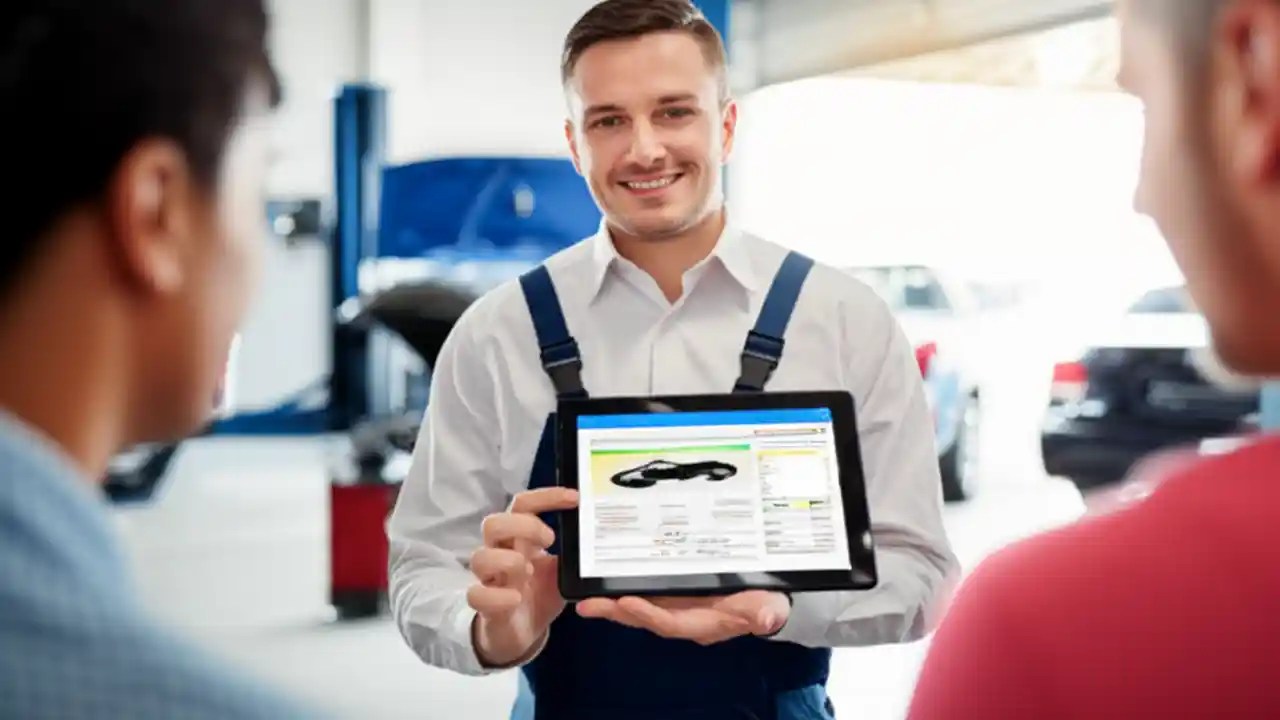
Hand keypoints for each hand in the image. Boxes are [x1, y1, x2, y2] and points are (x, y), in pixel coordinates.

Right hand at [467, 487, 578, 666]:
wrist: (522, 632)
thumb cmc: (539, 593)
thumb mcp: (560, 571)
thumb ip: (572, 554)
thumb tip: (599, 537)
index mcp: (519, 539)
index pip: (523, 505)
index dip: (546, 496)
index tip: (574, 498)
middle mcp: (500, 553)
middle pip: (494, 523)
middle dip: (524, 526)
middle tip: (550, 539)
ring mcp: (490, 579)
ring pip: (480, 557)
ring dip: (507, 560)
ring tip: (528, 571)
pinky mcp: (485, 605)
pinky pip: (476, 595)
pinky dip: (497, 596)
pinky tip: (516, 598)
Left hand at [576, 590, 789, 645]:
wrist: (765, 603)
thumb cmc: (765, 605)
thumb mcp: (769, 608)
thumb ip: (765, 613)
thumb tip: (765, 618)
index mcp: (703, 623)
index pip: (670, 622)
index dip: (649, 615)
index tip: (627, 603)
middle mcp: (684, 617)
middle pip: (645, 617)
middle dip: (617, 611)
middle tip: (588, 604)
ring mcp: (676, 606)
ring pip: (639, 605)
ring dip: (613, 602)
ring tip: (585, 597)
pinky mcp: (673, 593)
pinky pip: (644, 592)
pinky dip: (624, 588)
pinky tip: (605, 580)